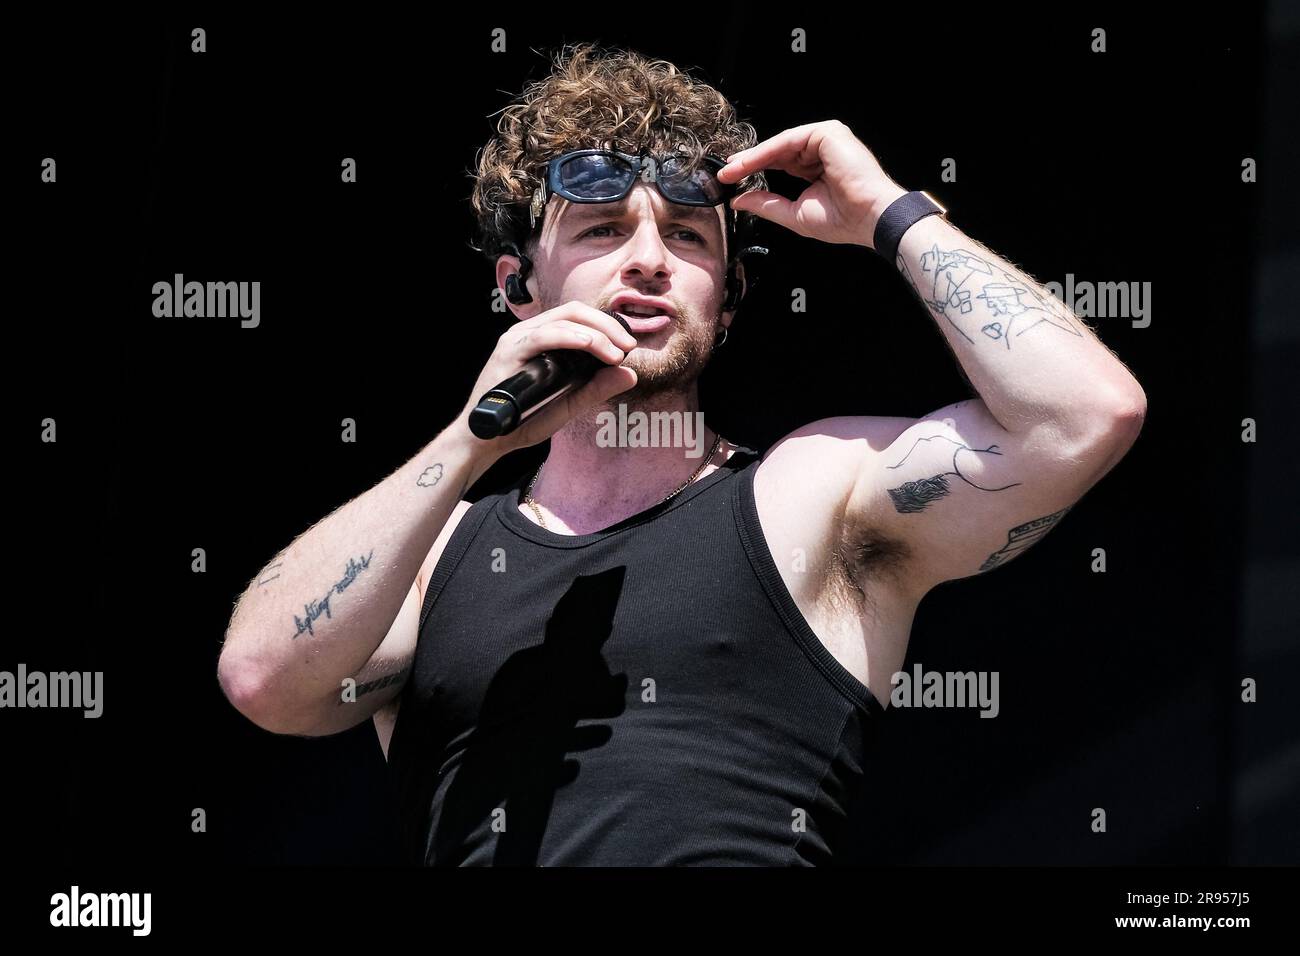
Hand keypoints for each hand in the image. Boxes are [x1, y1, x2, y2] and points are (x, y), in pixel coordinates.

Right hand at [458, 302, 638, 457]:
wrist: (488, 440)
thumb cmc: (524, 420)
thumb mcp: (569, 404)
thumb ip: (596, 389)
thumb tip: (630, 374)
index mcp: (544, 339)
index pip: (579, 318)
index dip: (608, 325)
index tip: (629, 345)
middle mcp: (530, 333)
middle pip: (574, 311)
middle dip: (607, 325)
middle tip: (628, 345)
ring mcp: (518, 339)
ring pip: (562, 319)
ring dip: (596, 333)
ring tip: (616, 352)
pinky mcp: (509, 351)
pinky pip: (543, 335)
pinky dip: (571, 337)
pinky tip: (591, 345)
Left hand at [717, 120, 907, 247]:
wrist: (870, 217)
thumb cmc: (842, 220)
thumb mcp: (794, 214)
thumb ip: (767, 204)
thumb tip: (738, 200)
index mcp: (818, 168)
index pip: (781, 163)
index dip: (756, 170)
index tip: (730, 180)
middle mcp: (823, 150)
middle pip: (778, 151)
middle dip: (749, 162)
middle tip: (724, 172)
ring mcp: (827, 138)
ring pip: (781, 145)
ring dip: (754, 157)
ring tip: (732, 169)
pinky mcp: (828, 132)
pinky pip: (789, 140)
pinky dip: (767, 152)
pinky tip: (749, 163)